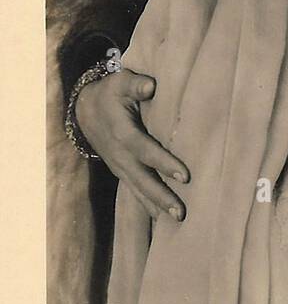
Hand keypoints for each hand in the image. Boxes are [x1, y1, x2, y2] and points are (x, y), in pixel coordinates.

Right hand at [74, 68, 190, 220]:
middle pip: (142, 179)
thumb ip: (136, 84)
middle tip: (181, 212)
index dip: (164, 163)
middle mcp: (120, 155)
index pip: (145, 150)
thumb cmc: (111, 94)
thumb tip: (150, 85)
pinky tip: (163, 220)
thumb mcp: (120, 83)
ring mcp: (120, 166)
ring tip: (178, 220)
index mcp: (123, 133)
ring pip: (138, 190)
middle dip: (161, 196)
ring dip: (157, 206)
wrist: (86, 111)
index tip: (186, 176)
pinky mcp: (122, 172)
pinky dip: (148, 207)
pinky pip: (135, 192)